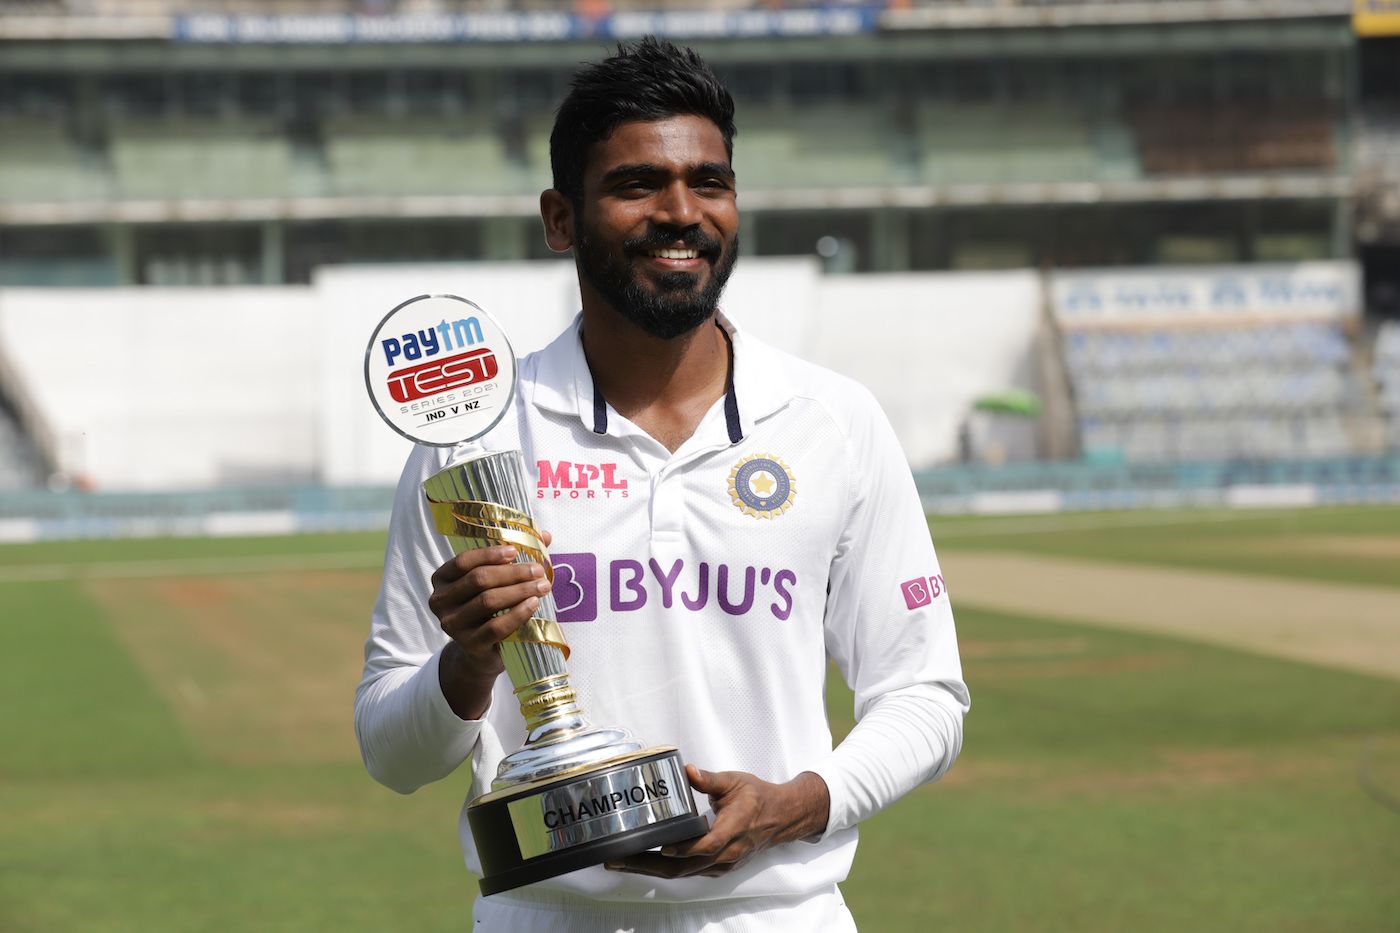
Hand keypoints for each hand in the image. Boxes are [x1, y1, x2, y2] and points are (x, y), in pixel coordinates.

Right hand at [430, 534, 551, 719]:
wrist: (480, 651)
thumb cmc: (489, 609)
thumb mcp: (495, 582)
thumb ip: (515, 558)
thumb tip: (544, 535)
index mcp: (442, 579)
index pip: (463, 561)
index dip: (490, 554)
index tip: (515, 551)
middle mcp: (440, 601)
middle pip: (479, 580)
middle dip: (513, 573)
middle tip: (538, 570)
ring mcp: (452, 625)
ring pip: (488, 601)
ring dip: (519, 591)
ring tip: (543, 586)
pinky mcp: (469, 644)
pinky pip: (495, 627)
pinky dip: (517, 614)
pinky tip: (533, 604)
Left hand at [604, 765, 829, 878]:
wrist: (780, 818)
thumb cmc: (757, 797)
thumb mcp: (736, 781)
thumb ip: (710, 779)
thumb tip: (688, 770)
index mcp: (733, 829)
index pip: (705, 845)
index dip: (683, 848)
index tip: (661, 846)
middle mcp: (726, 853)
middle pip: (684, 867)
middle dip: (648, 865)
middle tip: (617, 860)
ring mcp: (722, 864)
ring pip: (683, 873)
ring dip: (652, 870)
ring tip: (621, 861)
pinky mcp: (717, 867)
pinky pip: (688, 872)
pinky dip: (665, 869)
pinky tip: (644, 862)